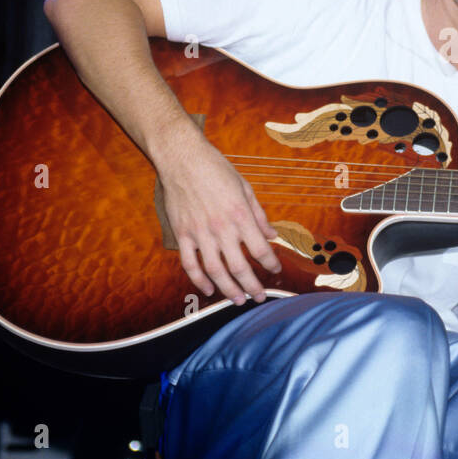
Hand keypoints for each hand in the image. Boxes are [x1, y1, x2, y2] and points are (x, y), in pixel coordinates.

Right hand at [157, 133, 280, 304]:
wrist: (182, 158)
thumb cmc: (215, 169)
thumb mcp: (245, 187)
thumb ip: (258, 215)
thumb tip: (272, 236)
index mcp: (240, 215)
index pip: (260, 249)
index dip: (270, 263)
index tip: (275, 270)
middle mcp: (221, 228)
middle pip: (239, 267)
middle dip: (252, 286)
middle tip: (259, 297)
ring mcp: (200, 233)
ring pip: (215, 271)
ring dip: (228, 289)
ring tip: (238, 300)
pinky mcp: (182, 234)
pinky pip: (190, 264)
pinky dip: (198, 280)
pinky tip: (208, 289)